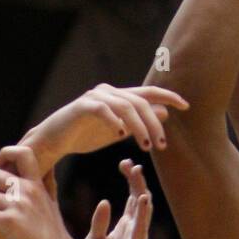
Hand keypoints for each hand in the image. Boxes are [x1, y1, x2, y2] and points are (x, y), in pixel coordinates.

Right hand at [19, 84, 187, 165]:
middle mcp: (108, 92)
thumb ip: (139, 122)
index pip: (148, 93)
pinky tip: (121, 135)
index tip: (186, 106)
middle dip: (154, 123)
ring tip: (146, 145)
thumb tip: (165, 114)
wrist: (53, 140)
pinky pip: (103, 110)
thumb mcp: (118, 131)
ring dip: (139, 126)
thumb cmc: (84, 135)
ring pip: (125, 106)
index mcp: (118, 97)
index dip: (168, 96)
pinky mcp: (81, 107)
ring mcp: (94, 97)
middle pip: (140, 101)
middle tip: (161, 145)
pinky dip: (114, 121)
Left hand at [78, 160, 151, 238]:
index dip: (131, 180)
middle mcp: (133, 234)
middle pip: (139, 201)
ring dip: (141, 192)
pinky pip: (140, 230)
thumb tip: (105, 201)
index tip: (124, 163)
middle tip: (131, 163)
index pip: (132, 198)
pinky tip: (142, 198)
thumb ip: (100, 222)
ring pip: (143, 213)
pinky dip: (142, 214)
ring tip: (138, 173)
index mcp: (125, 229)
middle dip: (137, 181)